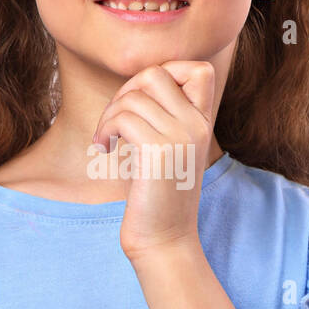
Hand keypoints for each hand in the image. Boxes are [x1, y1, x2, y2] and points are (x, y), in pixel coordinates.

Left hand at [90, 61, 215, 260]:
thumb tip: (135, 83)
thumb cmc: (158, 196)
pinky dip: (105, 130)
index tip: (144, 100)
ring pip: (133, 96)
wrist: (165, 240)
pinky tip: (104, 149)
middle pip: (156, 73)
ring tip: (107, 139)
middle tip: (117, 120)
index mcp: (203, 123)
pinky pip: (122, 117)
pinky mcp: (158, 152)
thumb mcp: (169, 149)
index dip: (165, 71)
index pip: (198, 69)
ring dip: (109, 114)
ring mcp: (180, 137)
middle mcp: (196, 125)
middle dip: (126, 91)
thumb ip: (164, 116)